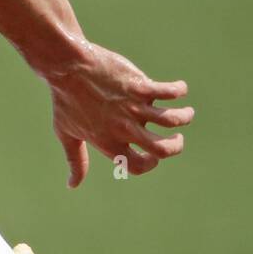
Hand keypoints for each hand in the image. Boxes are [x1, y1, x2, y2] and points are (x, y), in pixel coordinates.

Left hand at [45, 44, 193, 187]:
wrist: (66, 68)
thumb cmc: (65, 101)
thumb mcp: (66, 134)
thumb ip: (76, 161)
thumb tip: (72, 185)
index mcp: (109, 142)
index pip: (137, 166)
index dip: (150, 164)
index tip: (154, 156)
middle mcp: (124, 129)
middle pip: (162, 148)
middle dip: (176, 146)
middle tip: (177, 139)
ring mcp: (133, 107)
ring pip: (172, 119)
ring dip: (185, 117)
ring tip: (187, 113)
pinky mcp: (139, 86)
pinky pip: (169, 92)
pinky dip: (180, 91)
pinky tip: (180, 89)